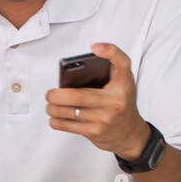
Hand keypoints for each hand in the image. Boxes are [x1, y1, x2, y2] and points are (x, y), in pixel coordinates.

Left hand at [45, 42, 150, 160]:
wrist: (130, 134)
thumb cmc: (121, 103)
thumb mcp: (124, 81)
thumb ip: (111, 64)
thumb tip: (94, 50)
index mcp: (122, 85)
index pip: (121, 63)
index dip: (109, 52)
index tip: (94, 48)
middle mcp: (114, 102)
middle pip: (78, 96)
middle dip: (57, 95)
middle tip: (50, 94)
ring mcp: (104, 119)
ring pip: (70, 112)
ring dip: (53, 108)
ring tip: (50, 105)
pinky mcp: (95, 132)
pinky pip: (68, 126)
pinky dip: (56, 121)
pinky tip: (55, 117)